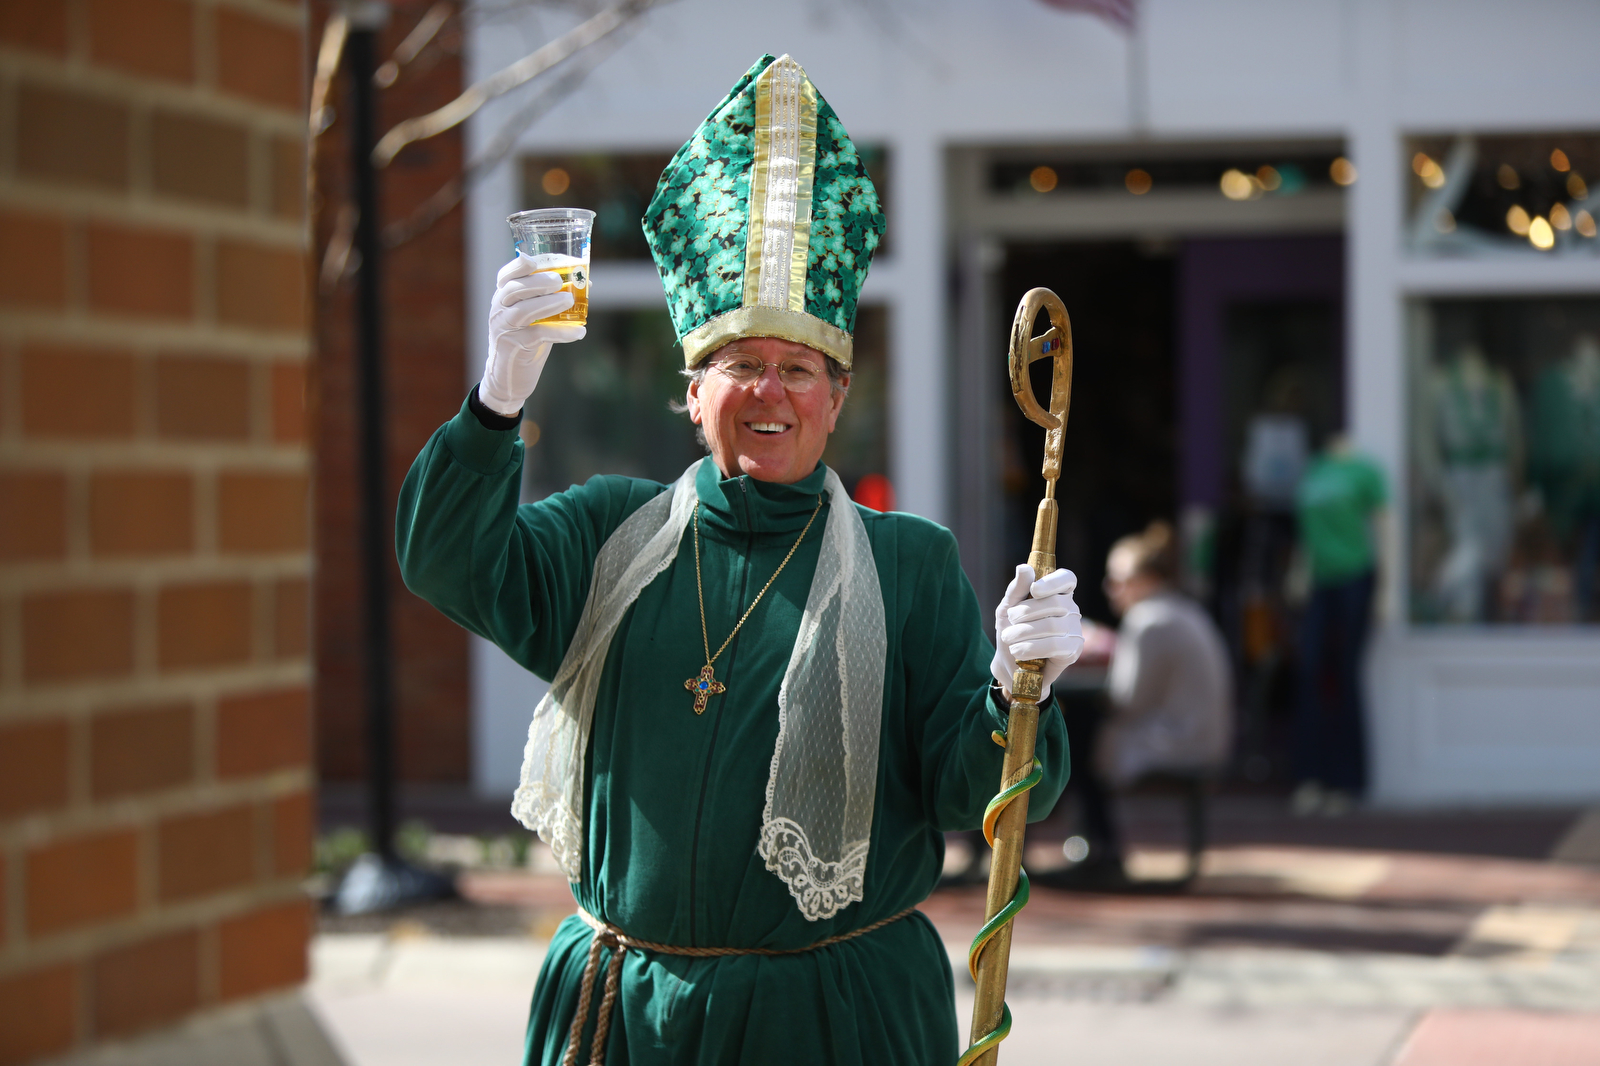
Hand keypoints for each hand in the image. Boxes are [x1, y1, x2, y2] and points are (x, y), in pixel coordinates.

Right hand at [480, 253, 586, 416]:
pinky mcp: (515, 347)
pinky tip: (579, 332)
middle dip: (538, 282)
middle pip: (515, 289)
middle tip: (558, 281)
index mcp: (502, 299)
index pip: (506, 276)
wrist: (507, 378)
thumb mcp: (534, 318)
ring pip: (524, 310)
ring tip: (569, 300)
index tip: (533, 260)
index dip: (518, 265)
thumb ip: (551, 300)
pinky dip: (561, 333)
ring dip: (548, 303)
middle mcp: (499, 311)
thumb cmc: (524, 342)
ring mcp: (505, 329)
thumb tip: (586, 282)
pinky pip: (539, 335)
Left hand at [990, 564, 1083, 700]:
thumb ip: (1016, 589)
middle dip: (1026, 611)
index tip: (1033, 590)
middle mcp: (1071, 610)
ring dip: (1023, 631)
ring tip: (1009, 638)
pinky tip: (1018, 651)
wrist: (1010, 665)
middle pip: (1056, 602)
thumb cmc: (1012, 631)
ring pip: (1053, 625)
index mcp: (1058, 593)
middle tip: (1011, 620)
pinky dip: (1031, 647)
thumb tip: (1024, 568)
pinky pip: (1054, 645)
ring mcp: (1075, 630)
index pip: (1067, 579)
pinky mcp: (1073, 651)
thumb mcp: (1008, 608)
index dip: (1053, 582)